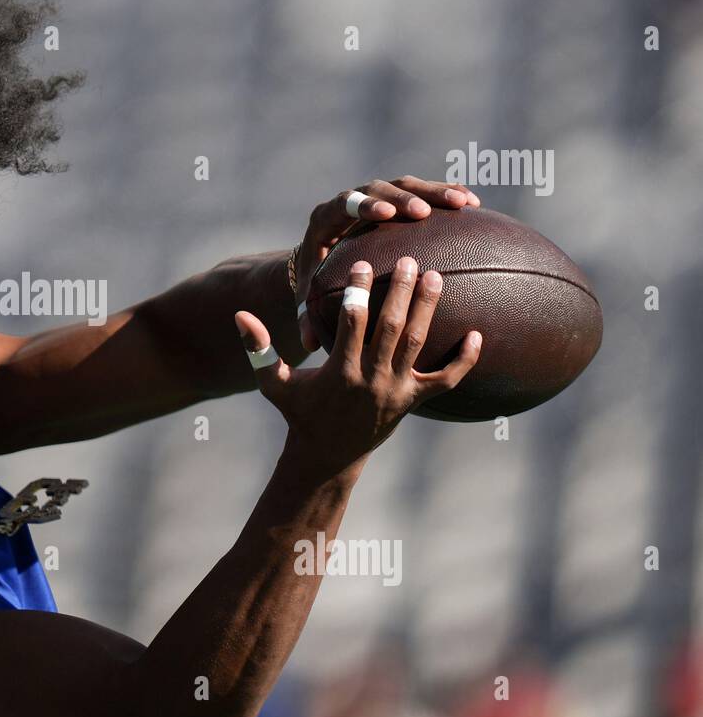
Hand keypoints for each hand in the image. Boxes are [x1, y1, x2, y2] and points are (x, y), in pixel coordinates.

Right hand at [237, 256, 481, 470]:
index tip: (361, 263)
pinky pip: (446, 380)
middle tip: (409, 260)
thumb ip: (257, 349)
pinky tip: (478, 334)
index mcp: (339, 373)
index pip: (351, 325)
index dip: (357, 293)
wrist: (326, 456)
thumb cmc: (298, 412)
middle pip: (391, 329)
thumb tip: (239, 315)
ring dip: (428, 310)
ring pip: (417, 345)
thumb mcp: (273, 383)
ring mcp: (396, 392)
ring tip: (436, 276)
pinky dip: (464, 360)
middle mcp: (371, 381)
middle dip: (400, 293)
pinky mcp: (414, 401)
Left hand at [293, 176, 480, 352]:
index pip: (342, 205)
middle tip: (424, 211)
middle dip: (402, 198)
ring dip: (434, 191)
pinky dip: (447, 194)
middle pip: (377, 190)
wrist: (322, 256)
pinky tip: (472, 204)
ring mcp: (376, 196)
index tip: (385, 214)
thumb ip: (306, 315)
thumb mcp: (310, 296)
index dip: (363, 206)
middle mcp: (350, 202)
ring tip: (462, 203)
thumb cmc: (315, 280)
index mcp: (325, 221)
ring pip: (405, 185)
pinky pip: (423, 191)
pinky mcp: (396, 198)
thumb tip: (306, 342)